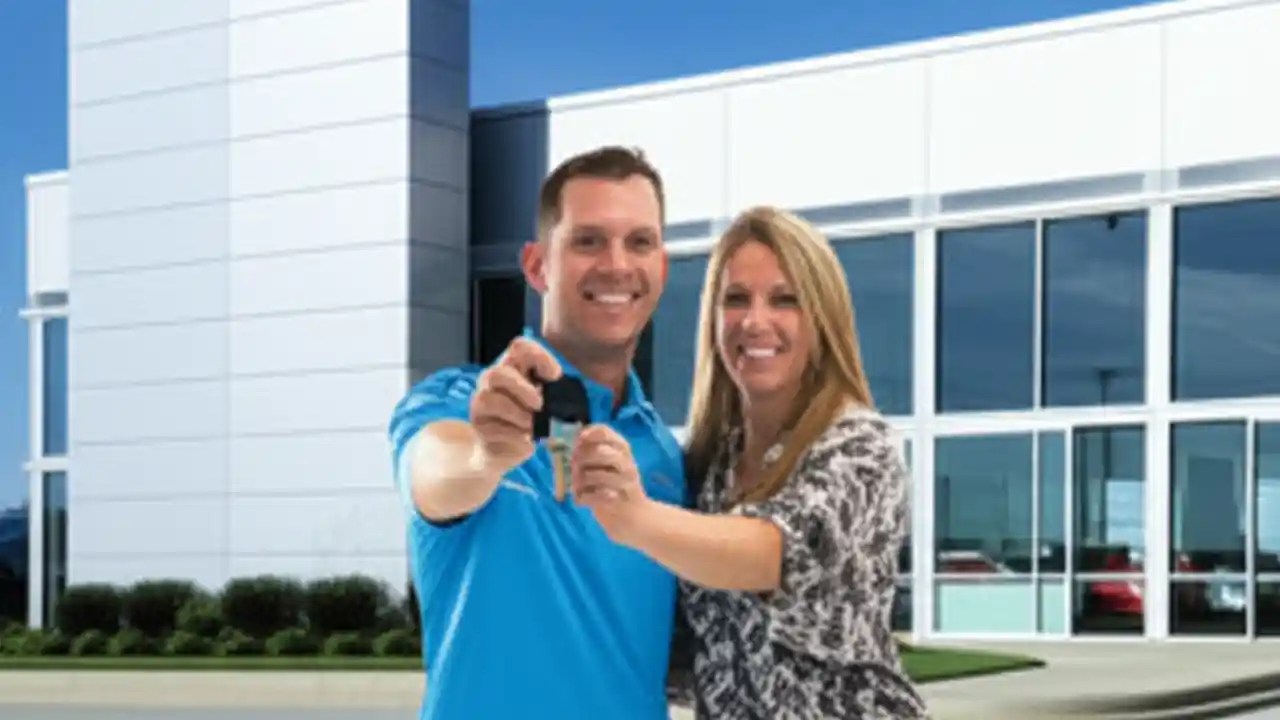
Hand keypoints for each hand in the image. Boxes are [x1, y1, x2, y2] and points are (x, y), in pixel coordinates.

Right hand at [470, 337, 561, 474]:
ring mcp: (481, 402)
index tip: (555, 376)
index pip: (519, 347)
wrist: (507, 447)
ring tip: (534, 426)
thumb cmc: (531, 416)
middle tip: (540, 405)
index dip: (538, 357)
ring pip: (490, 400)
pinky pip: (492, 427)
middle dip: (521, 389)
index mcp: (513, 366)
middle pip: (497, 373)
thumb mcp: (547, 400)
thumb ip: (552, 391)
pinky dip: (513, 434)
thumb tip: (558, 394)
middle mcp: (492, 380)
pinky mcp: (479, 426)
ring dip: (517, 414)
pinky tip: (526, 439)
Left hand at [571, 424, 652, 545]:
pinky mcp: (618, 505)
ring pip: (595, 475)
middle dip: (581, 458)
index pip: (607, 433)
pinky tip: (580, 499)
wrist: (636, 517)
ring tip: (575, 485)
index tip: (579, 439)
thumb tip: (573, 440)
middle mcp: (627, 465)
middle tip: (573, 466)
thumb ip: (594, 452)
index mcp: (624, 451)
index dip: (590, 433)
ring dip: (579, 480)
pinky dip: (582, 497)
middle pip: (601, 453)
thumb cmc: (616, 487)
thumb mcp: (610, 465)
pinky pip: (594, 497)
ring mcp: (625, 485)